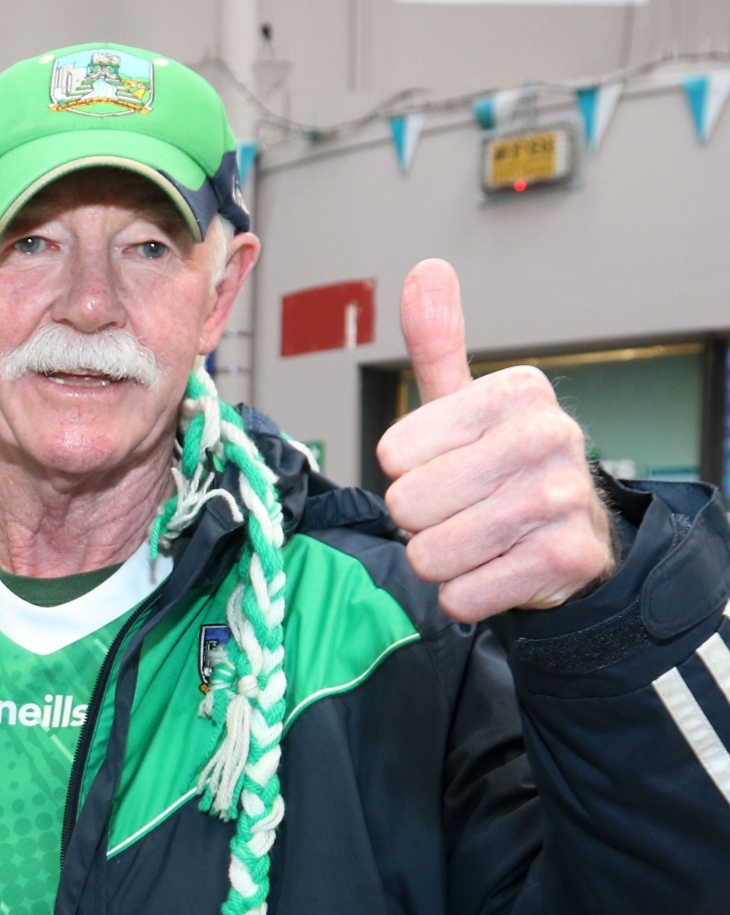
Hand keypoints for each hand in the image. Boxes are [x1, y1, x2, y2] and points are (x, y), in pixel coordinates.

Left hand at [377, 260, 615, 622]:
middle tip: (462, 509)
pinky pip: (460, 595)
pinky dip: (466, 595)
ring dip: (441, 560)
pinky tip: (500, 570)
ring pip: (430, 554)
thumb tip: (424, 269)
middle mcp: (548, 437)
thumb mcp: (466, 404)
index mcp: (517, 393)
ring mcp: (560, 500)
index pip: (393, 453)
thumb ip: (438, 343)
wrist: (569, 538)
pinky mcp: (565, 560)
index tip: (448, 466)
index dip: (407, 472)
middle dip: (421, 522)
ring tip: (479, 539)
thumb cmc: (498, 467)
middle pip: (407, 505)